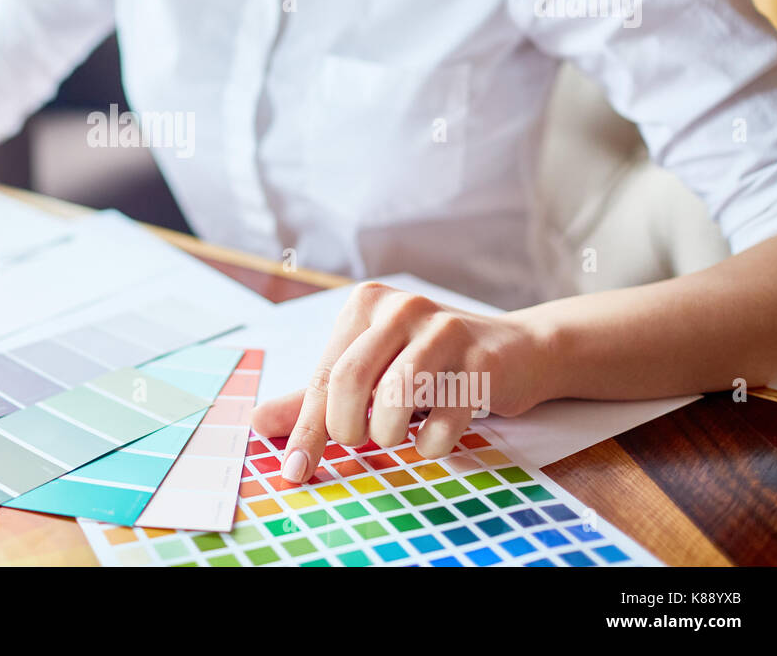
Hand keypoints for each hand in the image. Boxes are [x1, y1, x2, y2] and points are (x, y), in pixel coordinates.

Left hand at [251, 281, 550, 483]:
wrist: (518, 352)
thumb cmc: (432, 364)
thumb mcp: (371, 373)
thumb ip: (315, 398)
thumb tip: (258, 424)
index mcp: (365, 305)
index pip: (323, 375)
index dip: (306, 429)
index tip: (294, 471)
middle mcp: (401, 308)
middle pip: (348, 382)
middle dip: (346, 429)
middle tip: (359, 441)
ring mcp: (444, 330)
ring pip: (393, 398)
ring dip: (389, 433)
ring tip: (397, 433)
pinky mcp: (481, 361)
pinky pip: (442, 420)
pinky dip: (432, 442)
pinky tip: (437, 431)